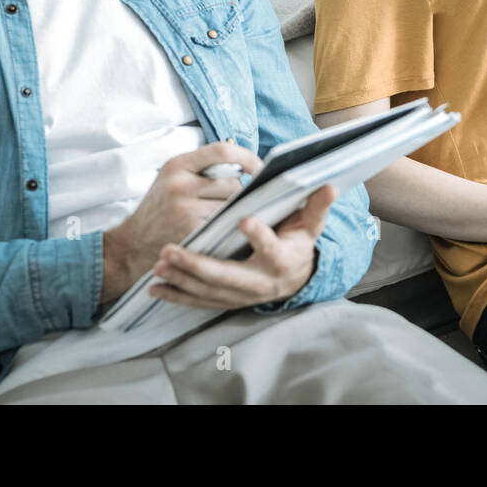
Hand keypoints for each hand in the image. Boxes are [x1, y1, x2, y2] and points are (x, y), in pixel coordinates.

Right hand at [100, 141, 259, 303]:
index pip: (222, 151)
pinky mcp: (191, 232)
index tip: (259, 167)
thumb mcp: (171, 179)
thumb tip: (245, 164)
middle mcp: (180, 185)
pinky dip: (226, 228)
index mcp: (176, 165)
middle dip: (236, 193)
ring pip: (231, 205)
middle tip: (224, 204)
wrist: (131, 245)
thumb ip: (201, 168)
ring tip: (215, 218)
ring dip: (232, 212)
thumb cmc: (159, 210)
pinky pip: (223, 225)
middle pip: (232, 182)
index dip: (247, 157)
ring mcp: (185, 210)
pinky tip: (216, 232)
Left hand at [148, 183, 336, 309]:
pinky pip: (199, 301)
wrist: (293, 279)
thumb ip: (316, 206)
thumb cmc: (297, 244)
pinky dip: (177, 296)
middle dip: (197, 265)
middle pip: (227, 276)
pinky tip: (156, 287)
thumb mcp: (310, 226)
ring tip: (160, 263)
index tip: (244, 220)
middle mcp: (260, 282)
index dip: (260, 235)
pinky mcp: (226, 301)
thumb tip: (330, 185)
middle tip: (171, 250)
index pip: (271, 248)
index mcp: (281, 260)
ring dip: (181, 279)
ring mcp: (241, 295)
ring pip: (208, 290)